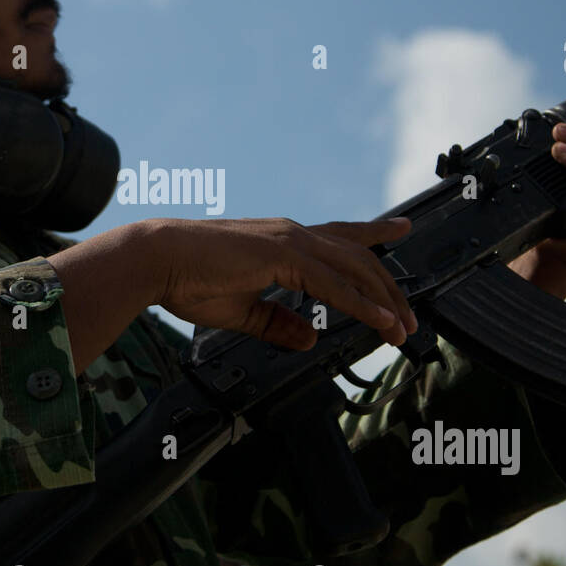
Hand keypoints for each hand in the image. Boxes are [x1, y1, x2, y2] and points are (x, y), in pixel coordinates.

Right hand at [148, 216, 417, 350]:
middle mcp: (293, 234)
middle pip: (357, 257)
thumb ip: (278, 323)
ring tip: (401, 328)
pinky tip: (380, 320)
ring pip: (354, 269)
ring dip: (382, 300)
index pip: (340, 236)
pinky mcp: (283, 256)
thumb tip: (309, 339)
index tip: (403, 226)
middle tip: (408, 317)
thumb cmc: (188, 280)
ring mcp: (290, 241)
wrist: (157, 260)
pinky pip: (333, 285)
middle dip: (388, 288)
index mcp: (282, 241)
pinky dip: (361, 304)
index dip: (375, 231)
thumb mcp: (242, 311)